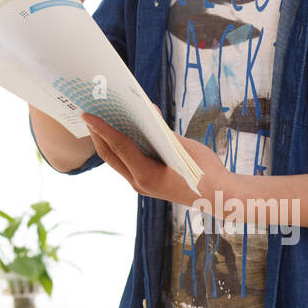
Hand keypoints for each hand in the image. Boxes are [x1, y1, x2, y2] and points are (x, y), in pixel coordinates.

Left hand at [82, 113, 231, 209]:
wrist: (219, 196)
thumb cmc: (205, 170)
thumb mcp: (183, 146)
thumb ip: (162, 130)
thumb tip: (148, 110)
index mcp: (147, 175)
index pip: (119, 147)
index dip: (102, 128)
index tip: (87, 114)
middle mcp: (139, 183)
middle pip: (110, 155)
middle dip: (97, 134)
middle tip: (88, 114)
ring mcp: (142, 185)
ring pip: (117, 161)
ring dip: (107, 142)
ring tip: (99, 122)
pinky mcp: (147, 183)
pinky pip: (128, 163)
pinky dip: (122, 148)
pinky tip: (121, 132)